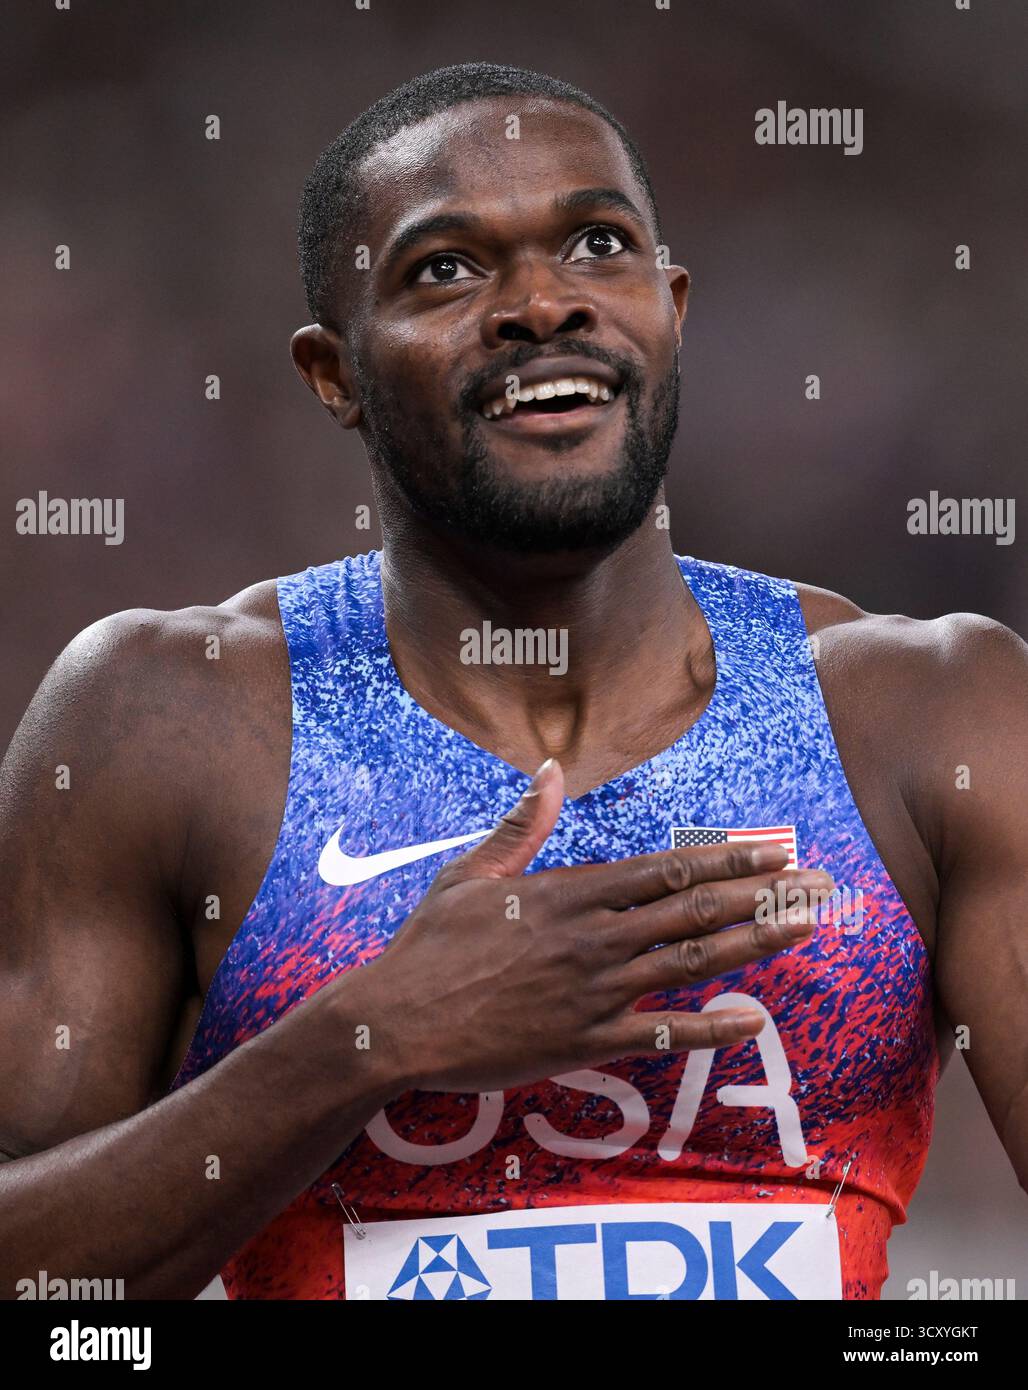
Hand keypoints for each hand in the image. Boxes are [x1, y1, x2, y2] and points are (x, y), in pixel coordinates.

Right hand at [372, 759, 831, 1091]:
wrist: (396, 1024)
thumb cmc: (429, 946)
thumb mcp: (470, 873)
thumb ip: (521, 824)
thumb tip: (548, 769)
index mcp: (570, 893)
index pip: (666, 868)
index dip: (726, 856)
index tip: (772, 846)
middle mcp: (594, 938)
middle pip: (695, 909)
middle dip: (762, 892)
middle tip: (817, 882)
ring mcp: (595, 992)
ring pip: (692, 962)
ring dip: (754, 943)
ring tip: (804, 927)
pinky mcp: (587, 1040)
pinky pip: (663, 1033)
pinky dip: (710, 1028)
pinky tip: (753, 1019)